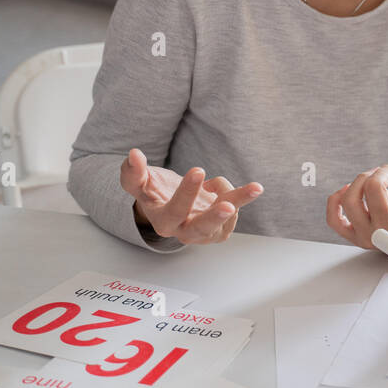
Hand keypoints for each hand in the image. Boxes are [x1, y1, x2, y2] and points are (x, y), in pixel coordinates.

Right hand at [120, 148, 262, 243]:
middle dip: (215, 217)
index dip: (186, 192)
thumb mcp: (138, 181)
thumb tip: (134, 154)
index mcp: (163, 222)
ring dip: (240, 199)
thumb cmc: (154, 190)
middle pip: (201, 229)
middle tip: (229, 206)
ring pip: (227, 218)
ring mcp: (206, 233)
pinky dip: (232, 192)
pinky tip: (214, 186)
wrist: (171, 200)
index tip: (198, 169)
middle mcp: (185, 232)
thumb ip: (133, 171)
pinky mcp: (222, 229)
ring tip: (255, 187)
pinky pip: (234, 209)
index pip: (174, 211)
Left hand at [326, 163, 387, 250]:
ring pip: (351, 199)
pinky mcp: (350, 234)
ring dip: (361, 179)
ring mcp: (364, 235)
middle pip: (372, 192)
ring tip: (376, 176)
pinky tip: (349, 190)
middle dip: (382, 171)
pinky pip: (333, 218)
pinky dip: (335, 200)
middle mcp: (385, 233)